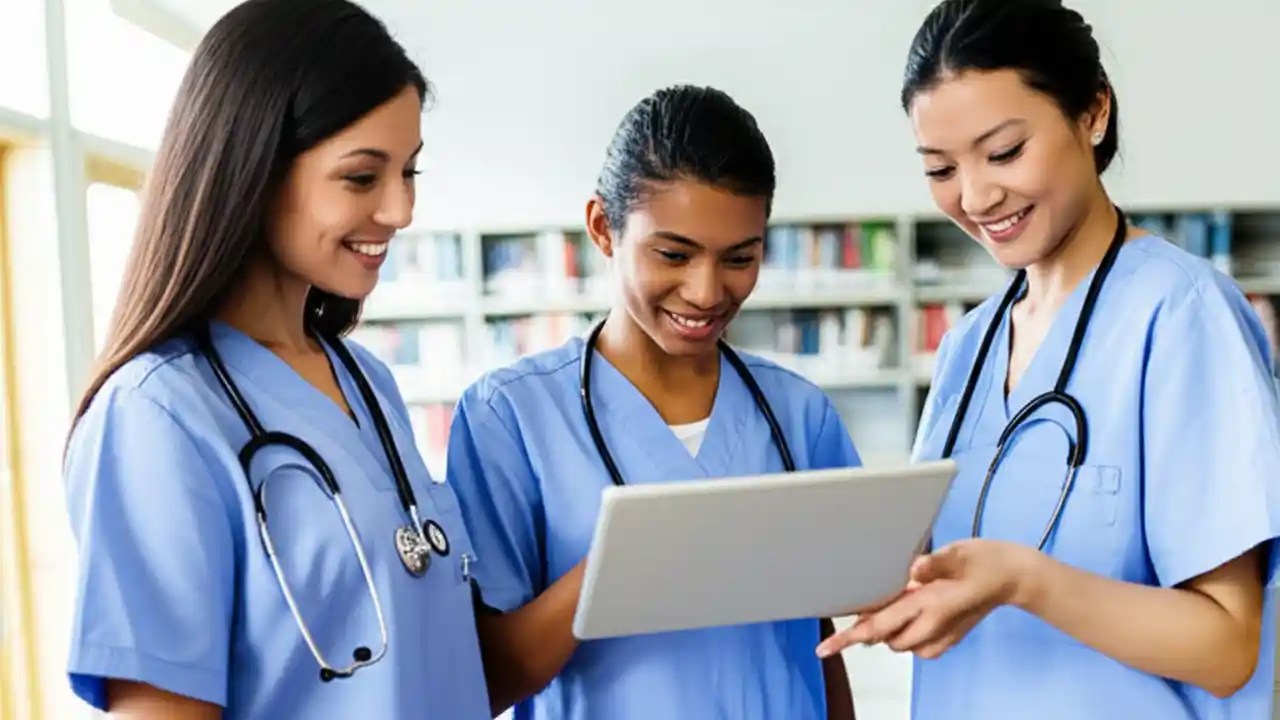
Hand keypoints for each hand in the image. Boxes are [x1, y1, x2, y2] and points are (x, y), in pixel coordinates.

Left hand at [816, 539, 1036, 659]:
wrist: (1015, 576)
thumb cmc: (986, 561)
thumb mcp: (958, 553)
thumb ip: (934, 563)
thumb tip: (913, 568)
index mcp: (931, 605)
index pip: (879, 627)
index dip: (849, 637)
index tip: (825, 648)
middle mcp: (934, 626)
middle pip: (885, 638)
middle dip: (868, 628)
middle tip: (858, 608)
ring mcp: (943, 635)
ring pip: (900, 643)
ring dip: (890, 628)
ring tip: (897, 601)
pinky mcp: (949, 636)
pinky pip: (917, 645)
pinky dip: (906, 631)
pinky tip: (912, 609)